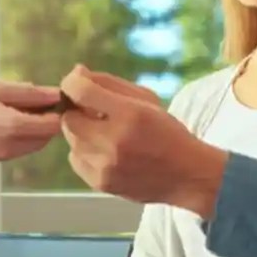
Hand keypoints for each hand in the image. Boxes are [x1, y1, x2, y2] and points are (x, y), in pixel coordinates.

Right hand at [0, 81, 62, 161]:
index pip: (52, 126)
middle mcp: (10, 149)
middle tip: (32, 101)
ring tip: (11, 108)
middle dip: (44, 122)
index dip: (56, 111)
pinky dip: (14, 138)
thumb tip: (55, 95)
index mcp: (14, 128)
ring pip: (27, 147)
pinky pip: (10, 151)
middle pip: (42, 140)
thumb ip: (28, 93)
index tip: (49, 97)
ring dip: (29, 131)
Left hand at [60, 65, 226, 216]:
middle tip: (92, 110)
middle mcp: (114, 142)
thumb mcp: (146, 99)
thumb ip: (109, 83)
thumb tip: (77, 72)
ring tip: (103, 132)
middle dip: (77, 109)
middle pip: (69, 117)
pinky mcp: (100, 184)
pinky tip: (104, 151)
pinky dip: (84, 151)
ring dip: (81, 130)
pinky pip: (75, 159)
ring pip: (71, 139)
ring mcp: (105, 166)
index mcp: (129, 115)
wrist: (187, 175)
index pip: (81, 92)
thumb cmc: (167, 131)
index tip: (76, 82)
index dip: (72, 82)